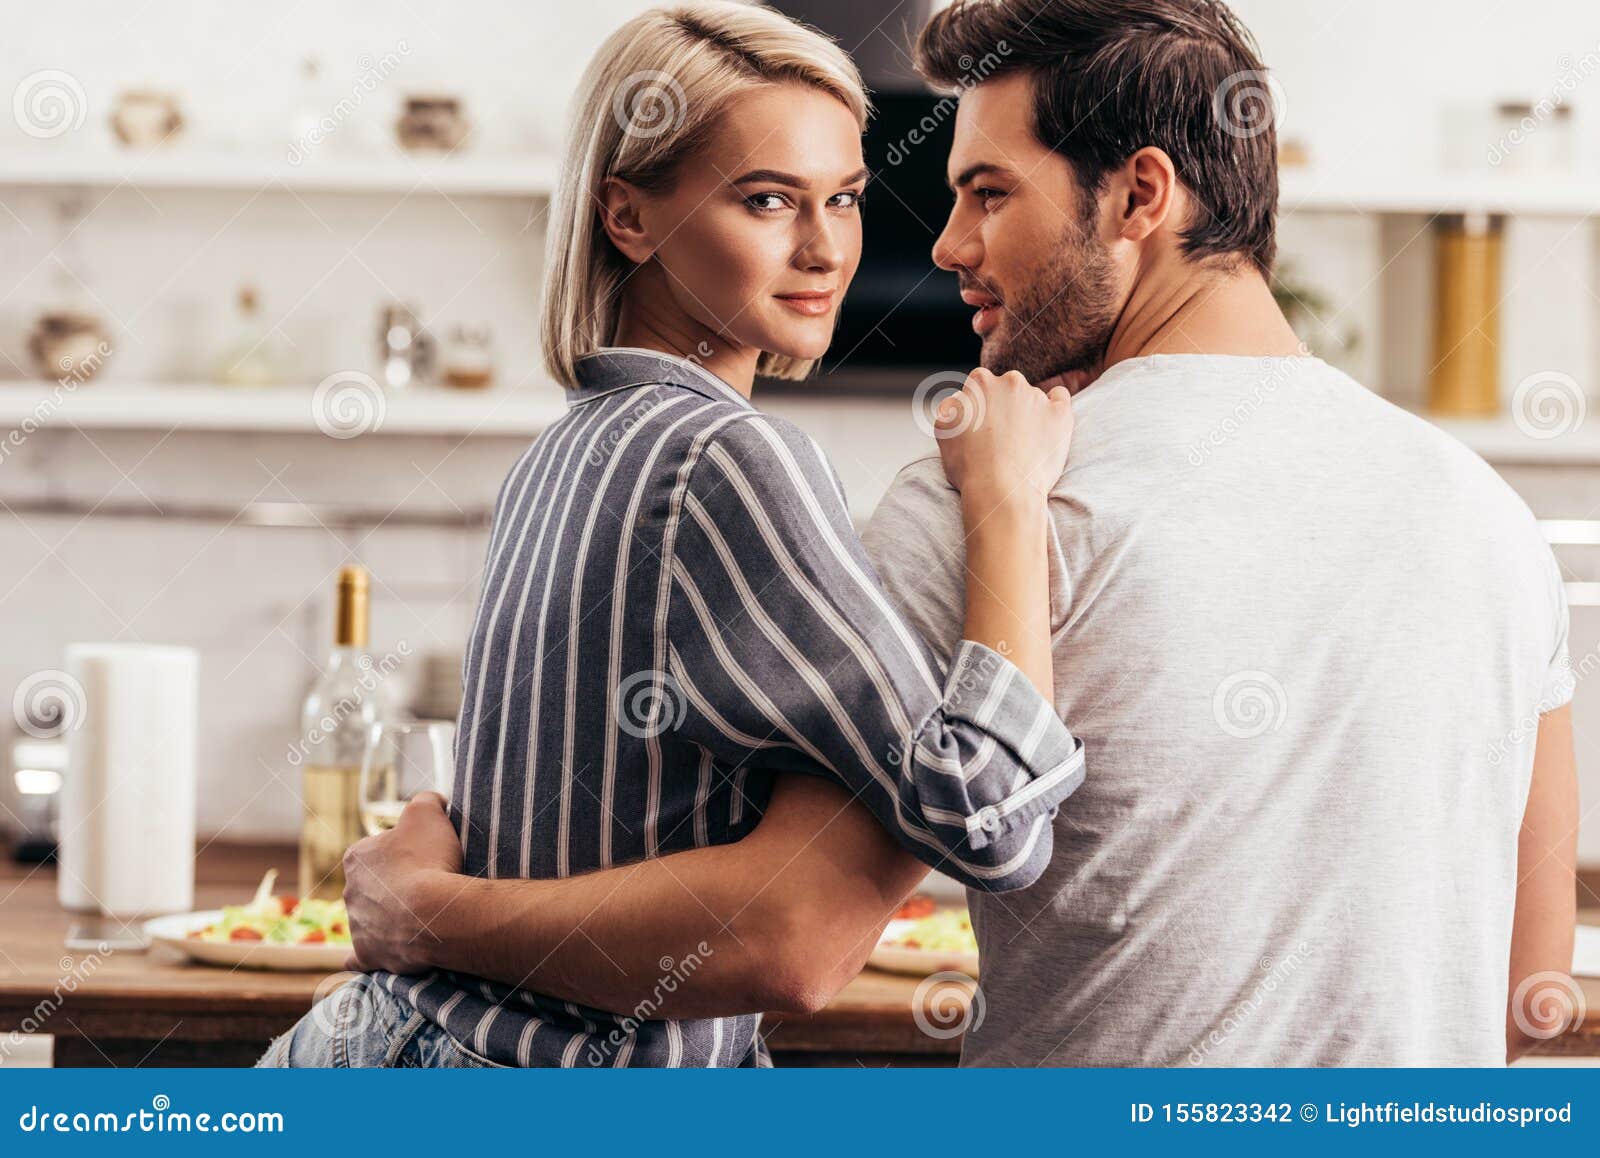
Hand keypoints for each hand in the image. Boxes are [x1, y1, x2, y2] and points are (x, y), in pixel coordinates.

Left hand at [342, 791, 460, 974]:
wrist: (433, 914)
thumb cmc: (428, 860)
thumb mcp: (428, 811)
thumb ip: (425, 800)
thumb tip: (430, 800)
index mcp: (356, 857)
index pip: (379, 848)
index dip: (406, 850)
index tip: (427, 856)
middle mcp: (349, 891)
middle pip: (374, 884)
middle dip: (395, 884)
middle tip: (428, 883)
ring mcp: (356, 925)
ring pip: (371, 917)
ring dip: (390, 916)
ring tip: (424, 915)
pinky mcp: (367, 954)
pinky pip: (359, 955)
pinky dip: (366, 954)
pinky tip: (378, 951)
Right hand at [933, 368, 1072, 504]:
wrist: (1000, 490)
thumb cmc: (969, 465)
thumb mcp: (943, 429)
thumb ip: (952, 405)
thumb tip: (962, 399)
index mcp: (980, 383)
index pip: (980, 384)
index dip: (981, 405)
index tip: (982, 424)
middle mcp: (1009, 383)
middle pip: (1008, 387)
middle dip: (1005, 405)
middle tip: (1001, 436)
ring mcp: (1037, 397)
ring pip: (1033, 396)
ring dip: (1029, 412)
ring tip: (1022, 444)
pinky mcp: (1060, 413)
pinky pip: (1060, 397)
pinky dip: (1055, 407)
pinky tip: (1048, 424)